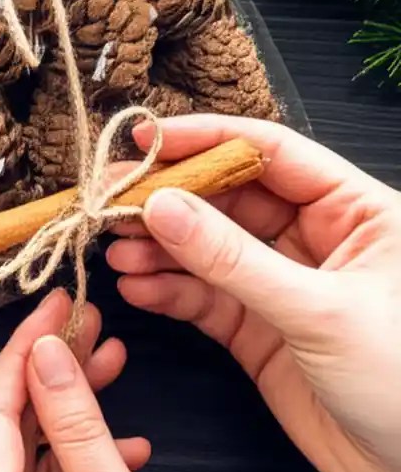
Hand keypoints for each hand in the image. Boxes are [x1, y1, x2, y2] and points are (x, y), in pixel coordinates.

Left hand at [0, 289, 166, 471]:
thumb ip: (79, 434)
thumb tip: (50, 358)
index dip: (23, 349)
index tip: (54, 306)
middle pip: (8, 427)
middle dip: (52, 370)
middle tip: (85, 322)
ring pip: (31, 452)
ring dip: (74, 410)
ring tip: (109, 363)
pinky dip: (83, 459)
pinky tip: (128, 445)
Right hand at [108, 114, 400, 471]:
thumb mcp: (320, 310)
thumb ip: (233, 259)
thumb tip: (164, 207)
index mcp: (359, 212)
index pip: (272, 154)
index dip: (208, 141)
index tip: (148, 139)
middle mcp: (319, 241)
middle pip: (228, 198)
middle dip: (168, 198)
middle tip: (113, 198)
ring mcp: (284, 286)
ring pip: (207, 249)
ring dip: (158, 248)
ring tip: (116, 250)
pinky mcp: (259, 332)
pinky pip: (203, 299)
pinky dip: (166, 292)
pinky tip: (136, 287)